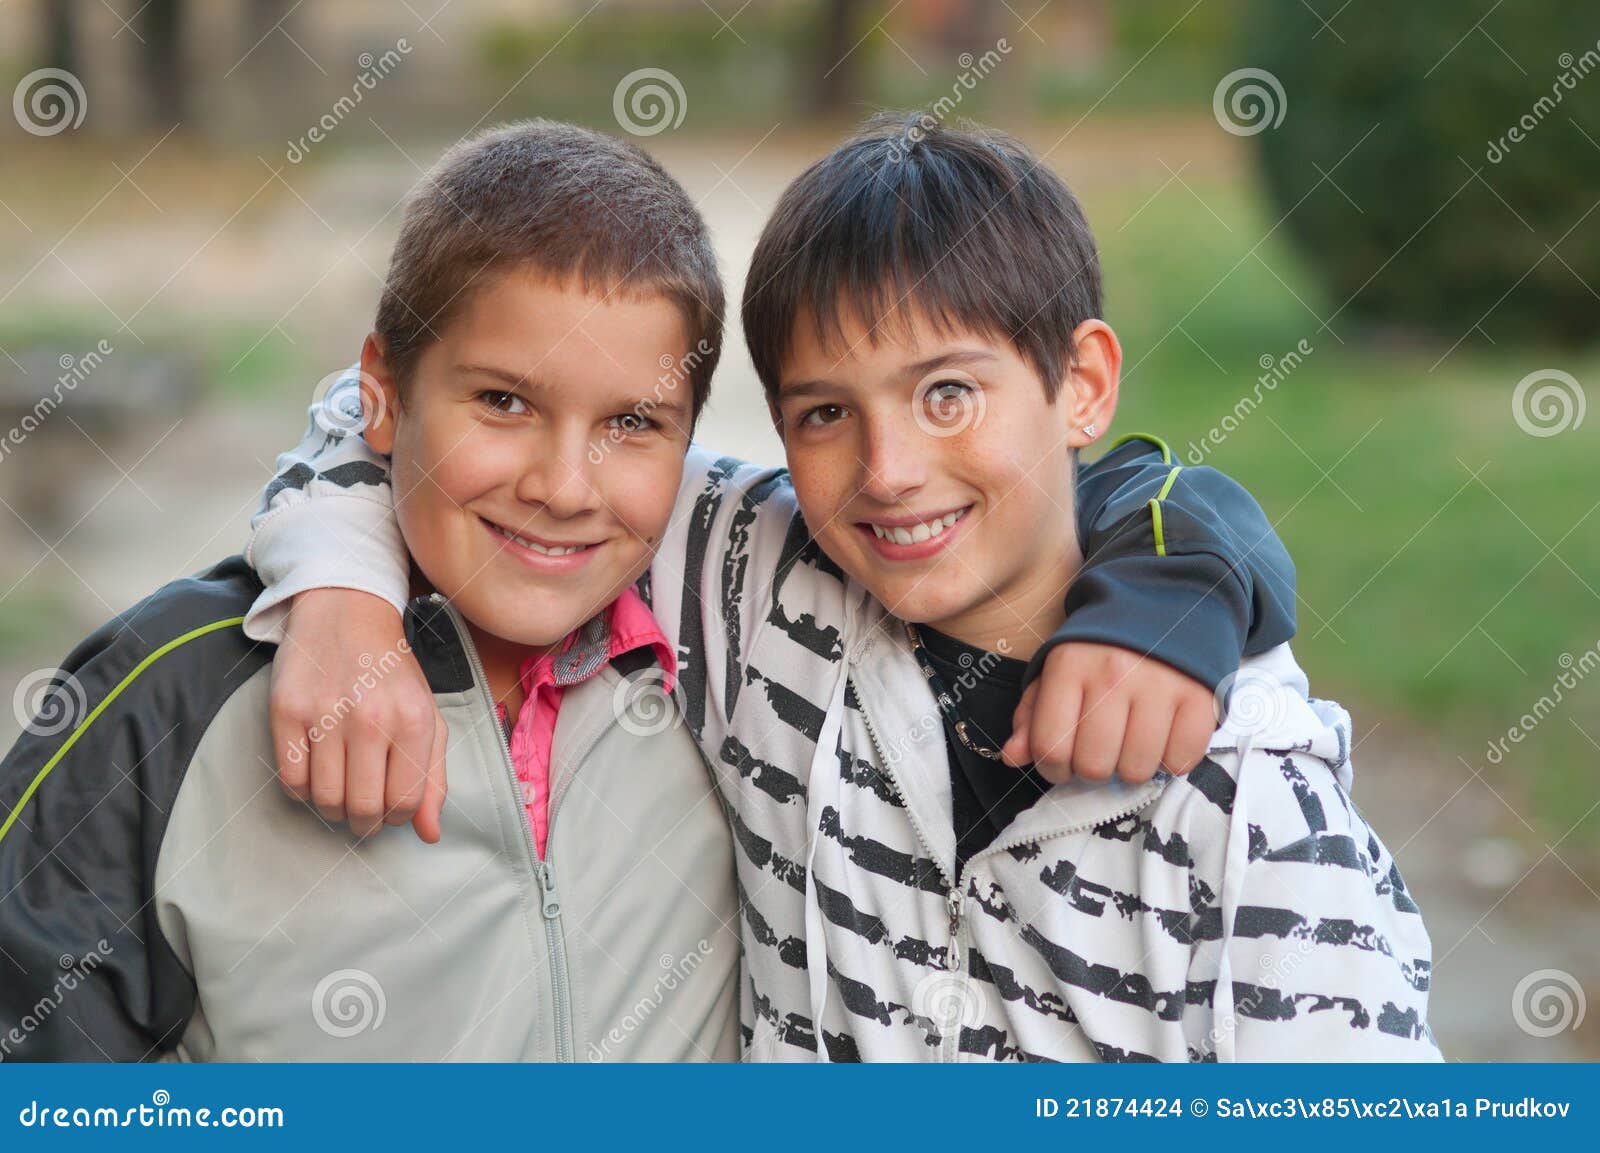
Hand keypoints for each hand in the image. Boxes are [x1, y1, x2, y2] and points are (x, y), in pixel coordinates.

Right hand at [268, 589, 447, 840]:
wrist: (347, 613)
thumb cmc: (392, 672)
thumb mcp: (426, 716)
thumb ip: (434, 777)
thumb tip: (430, 834)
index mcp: (413, 720)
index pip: (404, 803)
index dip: (396, 817)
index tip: (389, 807)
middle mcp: (370, 718)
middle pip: (362, 808)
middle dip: (364, 821)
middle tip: (362, 809)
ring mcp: (325, 714)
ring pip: (324, 800)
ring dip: (333, 808)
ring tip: (340, 789)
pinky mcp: (286, 711)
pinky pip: (290, 780)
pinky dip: (302, 790)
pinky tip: (315, 771)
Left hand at [1001, 643, 1215, 784]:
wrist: (1163, 603)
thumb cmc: (1102, 648)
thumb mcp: (1057, 670)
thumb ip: (1031, 715)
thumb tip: (1011, 757)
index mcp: (1070, 665)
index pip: (1050, 747)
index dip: (1053, 768)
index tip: (1063, 761)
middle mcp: (1113, 674)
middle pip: (1093, 765)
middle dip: (1092, 770)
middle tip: (1100, 752)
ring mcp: (1159, 685)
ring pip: (1136, 769)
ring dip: (1131, 769)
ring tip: (1131, 744)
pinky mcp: (1199, 696)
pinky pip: (1181, 760)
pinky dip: (1171, 761)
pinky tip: (1162, 739)